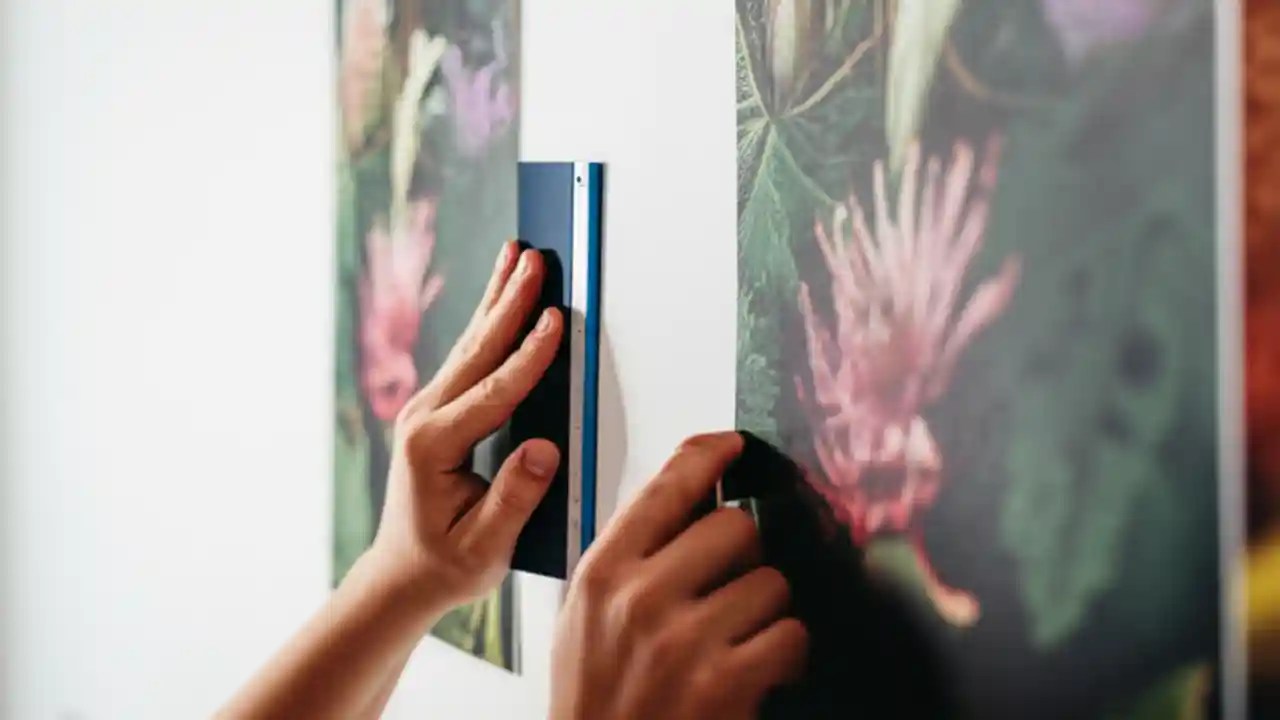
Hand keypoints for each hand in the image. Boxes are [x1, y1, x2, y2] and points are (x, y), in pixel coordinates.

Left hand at [364, 241, 563, 615]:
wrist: (402, 574)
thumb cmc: (445, 564)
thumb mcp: (485, 546)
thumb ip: (515, 498)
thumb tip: (544, 449)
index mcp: (434, 447)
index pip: (493, 393)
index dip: (529, 356)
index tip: (554, 321)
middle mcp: (423, 419)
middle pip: (477, 349)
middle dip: (509, 300)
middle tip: (533, 258)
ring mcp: (426, 409)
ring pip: (471, 343)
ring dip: (497, 297)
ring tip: (517, 255)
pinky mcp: (436, 409)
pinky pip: (469, 356)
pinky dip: (490, 320)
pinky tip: (503, 297)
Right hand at [550, 432, 808, 719]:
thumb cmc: (595, 698)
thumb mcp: (586, 617)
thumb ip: (629, 560)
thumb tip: (687, 501)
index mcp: (602, 571)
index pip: (665, 486)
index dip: (708, 454)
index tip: (732, 445)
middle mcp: (639, 597)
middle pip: (734, 525)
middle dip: (743, 555)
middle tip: (730, 586)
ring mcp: (682, 641)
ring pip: (770, 581)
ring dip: (767, 610)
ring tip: (739, 638)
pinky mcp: (723, 684)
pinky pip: (790, 634)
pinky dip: (785, 652)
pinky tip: (759, 668)